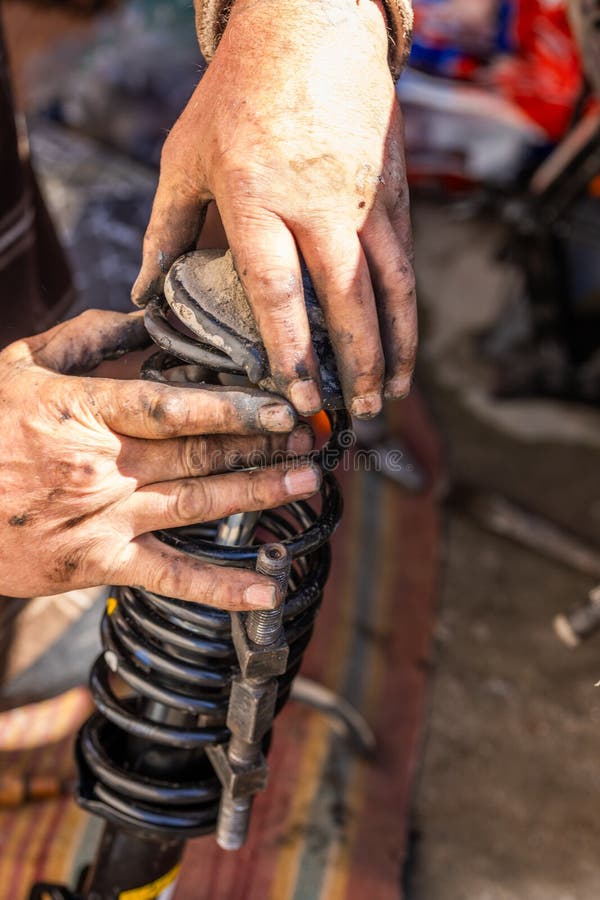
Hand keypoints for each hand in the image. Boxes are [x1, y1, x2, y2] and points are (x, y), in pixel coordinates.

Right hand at [0, 310, 316, 606]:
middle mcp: (100, 467)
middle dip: (261, 446)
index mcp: (83, 412)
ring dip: (256, 495)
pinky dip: (220, 589)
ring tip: (306, 484)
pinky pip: (169, 577)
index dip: (234, 407)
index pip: (172, 407)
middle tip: (312, 439)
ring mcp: (102, 519)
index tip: (283, 404)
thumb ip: (87, 337)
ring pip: (195, 507)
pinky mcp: (97, 564)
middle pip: (197, 455)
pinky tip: (267, 591)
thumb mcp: (20, 364)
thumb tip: (144, 317)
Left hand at [132, 0, 415, 418]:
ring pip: (390, 285)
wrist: (311, 23)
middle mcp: (317, 203)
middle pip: (346, 300)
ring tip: (393, 392)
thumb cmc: (237, 91)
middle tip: (359, 413)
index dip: (290, 352)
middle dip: (357, 364)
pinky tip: (404, 339)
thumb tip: (143, 292)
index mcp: (257, 198)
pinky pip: (404, 258)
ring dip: (396, 346)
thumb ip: (167, 226)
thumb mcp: (186, 153)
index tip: (298, 397)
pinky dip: (407, 306)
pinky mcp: (395, 188)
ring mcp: (364, 196)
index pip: (276, 292)